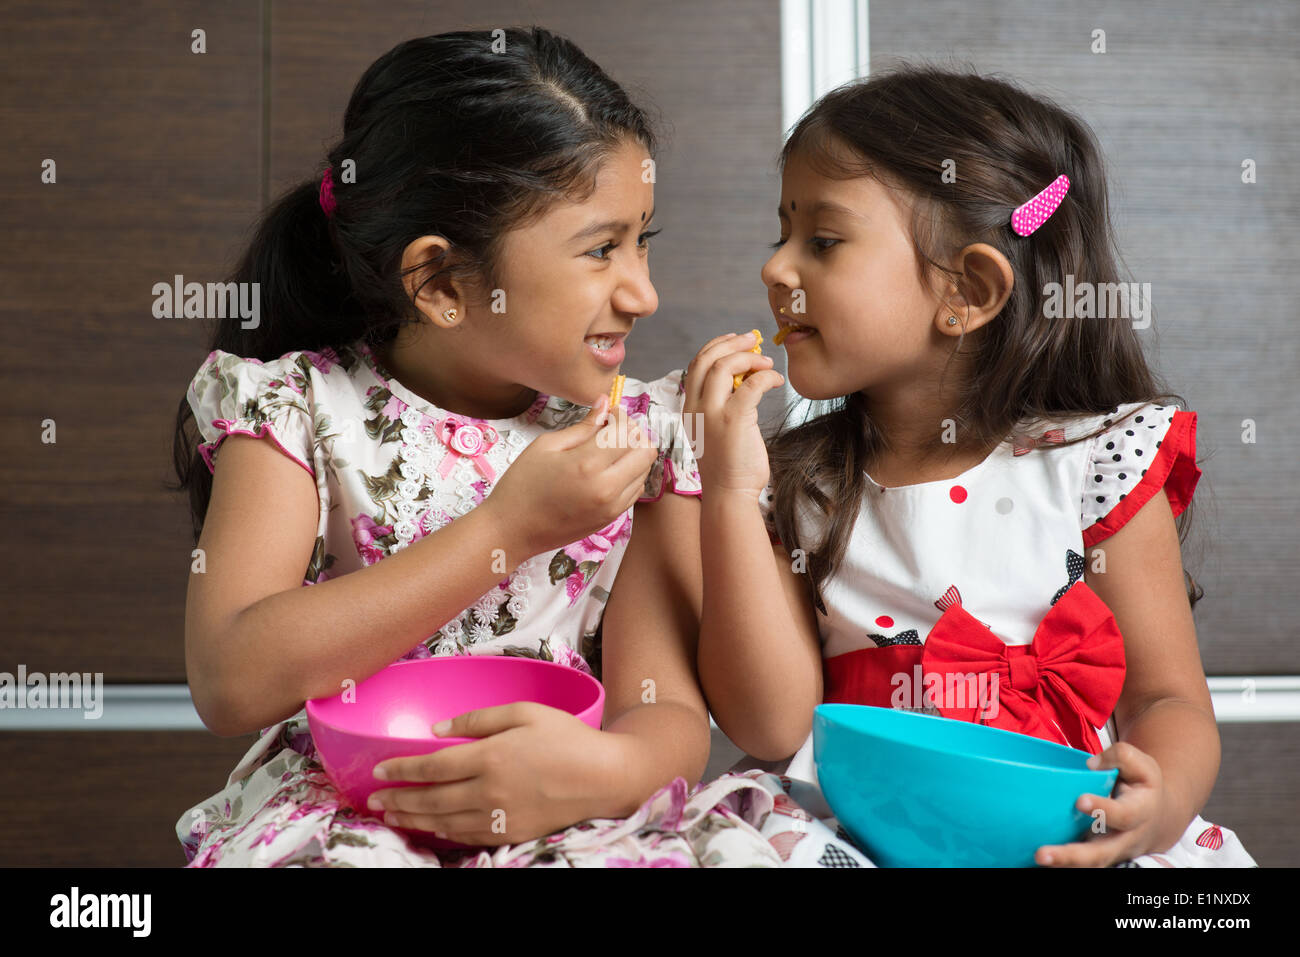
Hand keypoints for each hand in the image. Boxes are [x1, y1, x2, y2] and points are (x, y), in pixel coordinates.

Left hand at [368, 701, 625, 845]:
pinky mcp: (512, 833)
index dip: (402, 770)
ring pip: (444, 822)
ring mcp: (500, 816)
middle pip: (432, 800)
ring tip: (393, 816)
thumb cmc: (567, 738)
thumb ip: (478, 720)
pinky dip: (444, 833)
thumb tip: (438, 730)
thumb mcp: (524, 712)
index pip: (432, 767)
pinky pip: (468, 836)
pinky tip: (432, 828)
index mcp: (491, 757)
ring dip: (414, 820)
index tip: (379, 770)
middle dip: (399, 800)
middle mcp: (490, 791)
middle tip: (375, 801)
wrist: (604, 777)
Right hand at [486, 395, 658, 555]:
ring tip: (608, 450)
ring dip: (633, 455)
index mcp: (587, 465)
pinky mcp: (611, 519)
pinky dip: (629, 475)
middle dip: (633, 434)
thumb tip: (604, 403)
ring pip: (645, 471)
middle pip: (645, 451)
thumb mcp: (546, 446)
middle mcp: (607, 488)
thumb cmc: (521, 486)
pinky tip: (608, 470)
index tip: (609, 413)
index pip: (625, 431)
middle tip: (612, 430)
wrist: (512, 530)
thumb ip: (582, 426)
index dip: (620, 416)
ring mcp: (612, 507)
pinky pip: (635, 490)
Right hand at [682, 331, 783, 498]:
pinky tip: (777, 381)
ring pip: (723, 366)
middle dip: (730, 344)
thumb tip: (744, 380)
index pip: (695, 365)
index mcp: (689, 409)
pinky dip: (766, 376)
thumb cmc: (730, 465)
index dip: (715, 347)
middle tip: (751, 338)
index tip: (734, 341)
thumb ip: (722, 405)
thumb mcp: (716, 430)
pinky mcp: (733, 421)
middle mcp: (695, 408)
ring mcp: (712, 414)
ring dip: (748, 357)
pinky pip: (751, 385)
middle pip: (706, 359)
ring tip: (766, 361)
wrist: (729, 494)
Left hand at [1035, 741, 1168, 866]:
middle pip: (1101, 854)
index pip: (1124, 815)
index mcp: (1140, 813)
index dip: (1103, 810)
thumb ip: (1121, 757)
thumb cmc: (1141, 786)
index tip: (1080, 801)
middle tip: (1042, 854)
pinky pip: (1080, 865)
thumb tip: (1091, 765)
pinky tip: (1034, 862)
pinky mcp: (1096, 857)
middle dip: (1072, 856)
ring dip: (1062, 864)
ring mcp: (1110, 853)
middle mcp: (1124, 839)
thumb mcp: (1143, 765)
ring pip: (1090, 865)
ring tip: (1038, 859)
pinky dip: (1061, 865)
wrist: (1157, 819)